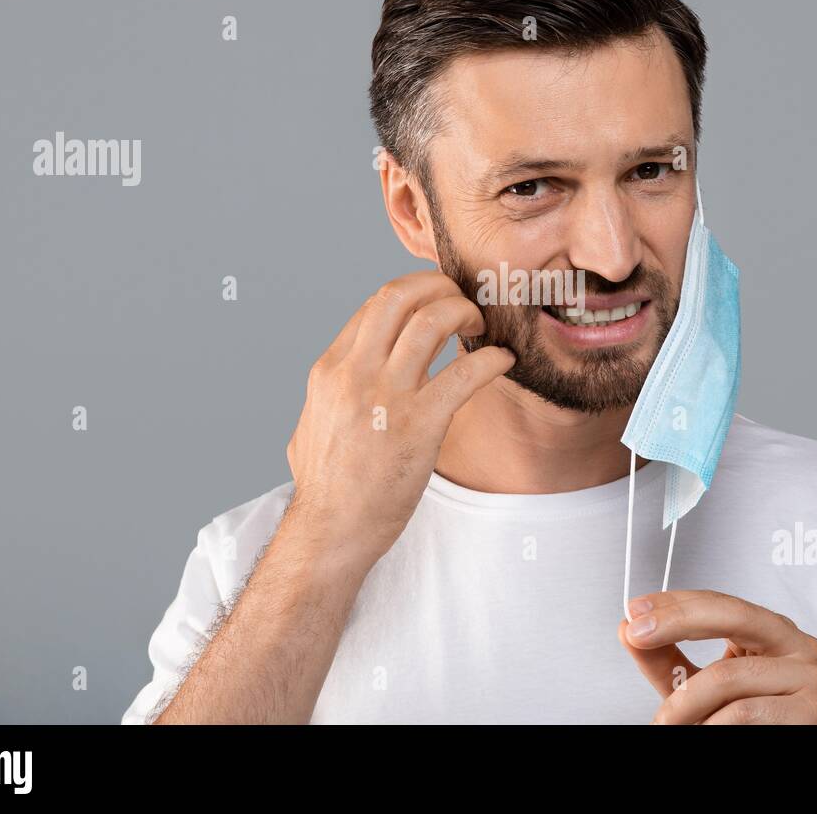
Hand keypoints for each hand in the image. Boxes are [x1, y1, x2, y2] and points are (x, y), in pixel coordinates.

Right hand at [286, 270, 514, 561]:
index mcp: (330, 369)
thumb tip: (345, 379)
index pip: (374, 304)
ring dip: (464, 313)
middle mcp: (354, 373)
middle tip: (463, 300)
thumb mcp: (313, 422)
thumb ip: (332, 393)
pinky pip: (464, 373)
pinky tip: (503, 362)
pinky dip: (492, 360)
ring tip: (482, 328)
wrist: (330, 531)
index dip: (414, 292)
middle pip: (398, 295)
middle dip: (437, 286)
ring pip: (431, 320)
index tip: (438, 300)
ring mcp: (386, 397)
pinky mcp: (419, 426)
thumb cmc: (326, 486)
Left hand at [617, 589, 816, 723]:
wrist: (774, 764)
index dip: (675, 603)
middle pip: (733, 616)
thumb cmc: (740, 724)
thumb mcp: (697, 686)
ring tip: (667, 721)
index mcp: (773, 631)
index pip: (721, 602)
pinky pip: (743, 713)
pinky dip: (711, 724)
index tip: (636, 610)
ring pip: (728, 677)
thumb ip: (666, 657)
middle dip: (676, 622)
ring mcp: (811, 677)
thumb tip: (628, 627)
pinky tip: (705, 728)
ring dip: (684, 703)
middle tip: (639, 634)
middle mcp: (799, 645)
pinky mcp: (812, 713)